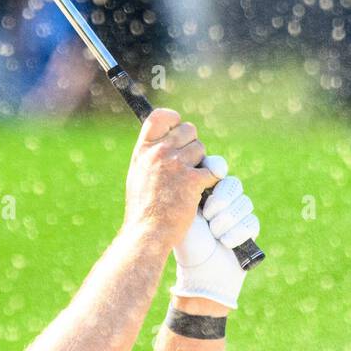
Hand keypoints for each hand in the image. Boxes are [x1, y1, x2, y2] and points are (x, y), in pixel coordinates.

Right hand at [122, 108, 219, 251]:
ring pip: (201, 149)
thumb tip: (166, 142)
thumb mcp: (137, 176)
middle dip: (192, 146)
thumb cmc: (143, 210)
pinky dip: (210, 181)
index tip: (177, 131)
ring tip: (190, 183)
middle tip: (187, 165)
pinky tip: (200, 193)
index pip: (160, 116)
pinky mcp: (192, 180)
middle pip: (188, 130)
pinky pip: (212, 169)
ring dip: (201, 164)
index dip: (174, 120)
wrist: (147, 233)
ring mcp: (175, 165)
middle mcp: (158, 153)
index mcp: (143, 151)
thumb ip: (150, 157)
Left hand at [170, 157, 259, 310]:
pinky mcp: (249, 229)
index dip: (216, 170)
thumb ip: (188, 185)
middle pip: (233, 184)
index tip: (214, 174)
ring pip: (244, 202)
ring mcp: (238, 214)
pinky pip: (251, 221)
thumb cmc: (186, 242)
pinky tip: (224, 243)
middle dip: (221, 200)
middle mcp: (222, 200)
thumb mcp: (182, 210)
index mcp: (204, 191)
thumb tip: (195, 159)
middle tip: (208, 215)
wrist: (198, 274)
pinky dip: (236, 233)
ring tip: (214, 234)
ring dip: (226, 221)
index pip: (217, 168)